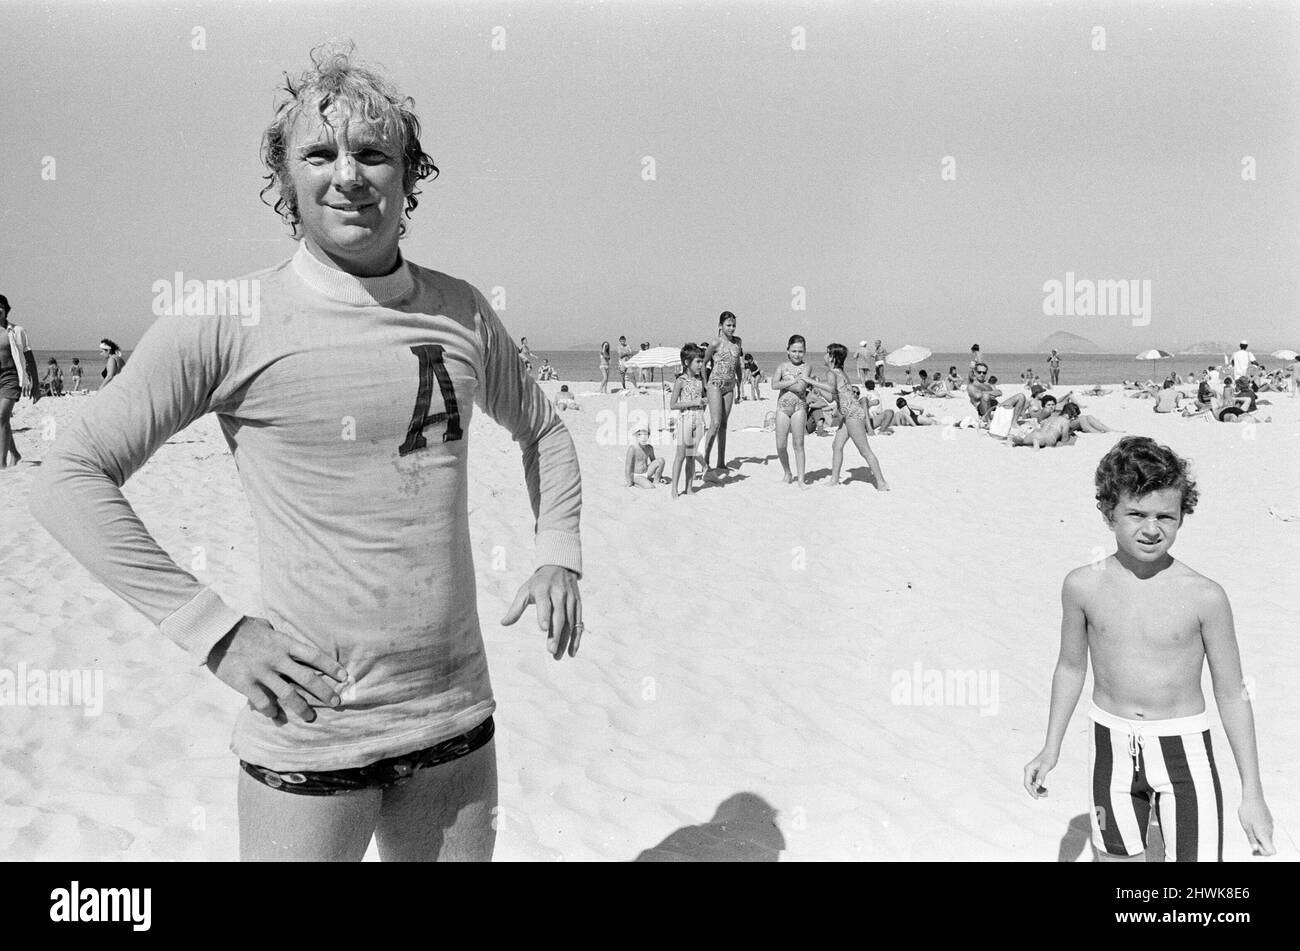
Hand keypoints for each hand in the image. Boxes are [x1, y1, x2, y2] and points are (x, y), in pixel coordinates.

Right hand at [205, 616, 349, 722]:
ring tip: (310, 717)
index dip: (331, 667)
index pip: (314, 655)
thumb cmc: (240, 627)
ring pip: (288, 694)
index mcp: (283, 643)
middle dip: (324, 692)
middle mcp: (276, 658)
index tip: (344, 677)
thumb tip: (284, 638)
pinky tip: (275, 716)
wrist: (213, 632)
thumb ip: (277, 635)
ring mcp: (261, 671)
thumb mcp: (264, 627)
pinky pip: (263, 702)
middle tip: (336, 703)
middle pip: (307, 678)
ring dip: (301, 707)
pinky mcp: (245, 682)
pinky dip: (271, 711)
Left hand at [501, 565, 582, 659]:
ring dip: (565, 640)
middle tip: (551, 651)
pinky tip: (571, 652)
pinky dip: (576, 638)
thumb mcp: (525, 591)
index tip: (543, 629)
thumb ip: (515, 608)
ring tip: (557, 655)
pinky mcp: (578, 605)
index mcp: (544, 589)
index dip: (544, 615)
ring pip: (570, 622)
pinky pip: (578, 624)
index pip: (545, 603)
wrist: (560, 566)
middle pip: (559, 616)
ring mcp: (570, 600)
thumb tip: (503, 623)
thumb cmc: (538, 583)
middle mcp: (559, 594)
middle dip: (556, 634)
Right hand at [1023, 751, 1055, 797]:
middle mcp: (1028, 771)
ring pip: (1033, 784)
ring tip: (1046, 793)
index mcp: (1028, 769)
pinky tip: (1045, 789)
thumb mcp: (1045, 767)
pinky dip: (1040, 787)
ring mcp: (1032, 772)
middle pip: (1029, 785)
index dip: (1031, 791)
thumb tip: (1037, 785)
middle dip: (1035, 791)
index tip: (1037, 797)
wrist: (1051, 751)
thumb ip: (1041, 776)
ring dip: (1038, 790)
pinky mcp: (1036, 773)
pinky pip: (1036, 782)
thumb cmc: (1048, 758)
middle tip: (1044, 796)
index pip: (1027, 783)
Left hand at [1238, 798, 1274, 855]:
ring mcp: (1270, 825)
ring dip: (1259, 837)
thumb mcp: (1246, 826)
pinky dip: (1260, 831)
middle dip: (1259, 846)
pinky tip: (1251, 823)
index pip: (1271, 851)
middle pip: (1268, 845)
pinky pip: (1265, 830)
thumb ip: (1251, 839)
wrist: (1253, 797)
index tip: (1254, 849)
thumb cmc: (1247, 811)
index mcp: (1264, 834)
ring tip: (1249, 829)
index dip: (1263, 853)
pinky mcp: (1269, 820)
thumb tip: (1255, 849)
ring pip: (1266, 837)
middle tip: (1249, 840)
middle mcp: (1270, 831)